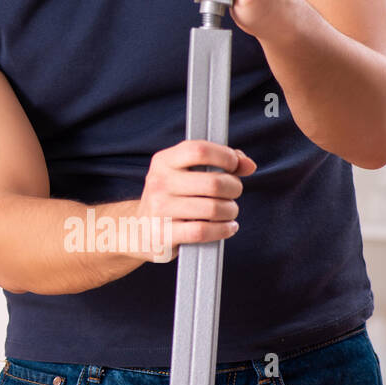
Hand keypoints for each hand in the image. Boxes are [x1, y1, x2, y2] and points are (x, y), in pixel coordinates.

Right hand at [131, 139, 255, 262]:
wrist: (137, 228)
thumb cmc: (172, 198)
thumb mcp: (186, 173)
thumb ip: (218, 162)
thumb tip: (247, 164)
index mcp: (164, 161)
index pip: (199, 150)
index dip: (225, 156)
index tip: (235, 165)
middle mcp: (159, 182)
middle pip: (214, 183)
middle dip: (234, 188)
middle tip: (233, 193)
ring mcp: (159, 209)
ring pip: (213, 209)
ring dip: (230, 211)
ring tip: (228, 212)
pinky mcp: (163, 234)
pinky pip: (204, 231)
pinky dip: (223, 230)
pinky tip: (227, 227)